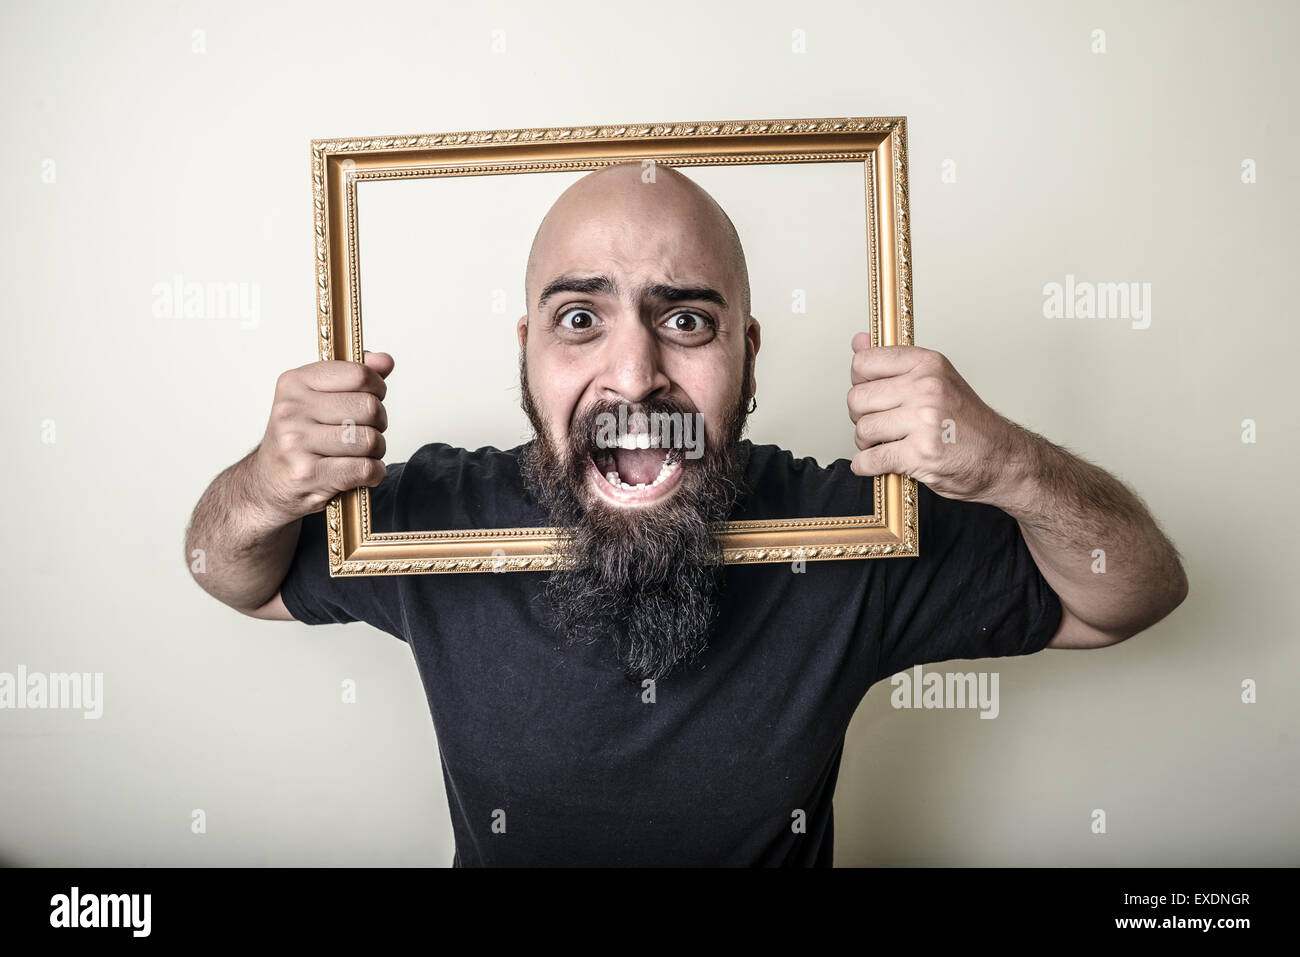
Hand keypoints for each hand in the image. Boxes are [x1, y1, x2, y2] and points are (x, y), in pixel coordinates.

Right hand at [251, 350, 393, 521]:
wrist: (267, 482)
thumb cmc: (299, 437)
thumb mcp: (318, 398)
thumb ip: (354, 376)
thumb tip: (385, 361)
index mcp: (295, 382)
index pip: (359, 374)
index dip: (377, 388)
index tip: (373, 398)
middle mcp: (291, 409)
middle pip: (369, 407)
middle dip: (379, 422)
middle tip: (366, 430)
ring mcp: (296, 442)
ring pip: (370, 439)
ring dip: (376, 450)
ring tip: (361, 453)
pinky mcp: (307, 473)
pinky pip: (365, 468)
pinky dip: (374, 473)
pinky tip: (361, 472)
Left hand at [845, 333, 1023, 503]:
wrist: (1001, 458)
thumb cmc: (967, 422)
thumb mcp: (935, 379)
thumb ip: (893, 362)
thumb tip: (858, 341)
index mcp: (928, 364)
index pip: (864, 362)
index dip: (859, 383)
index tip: (870, 393)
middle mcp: (926, 388)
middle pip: (857, 399)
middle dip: (861, 417)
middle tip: (879, 425)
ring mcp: (924, 421)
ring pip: (863, 430)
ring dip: (866, 443)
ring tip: (886, 443)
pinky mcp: (920, 454)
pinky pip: (871, 459)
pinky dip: (866, 466)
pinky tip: (877, 463)